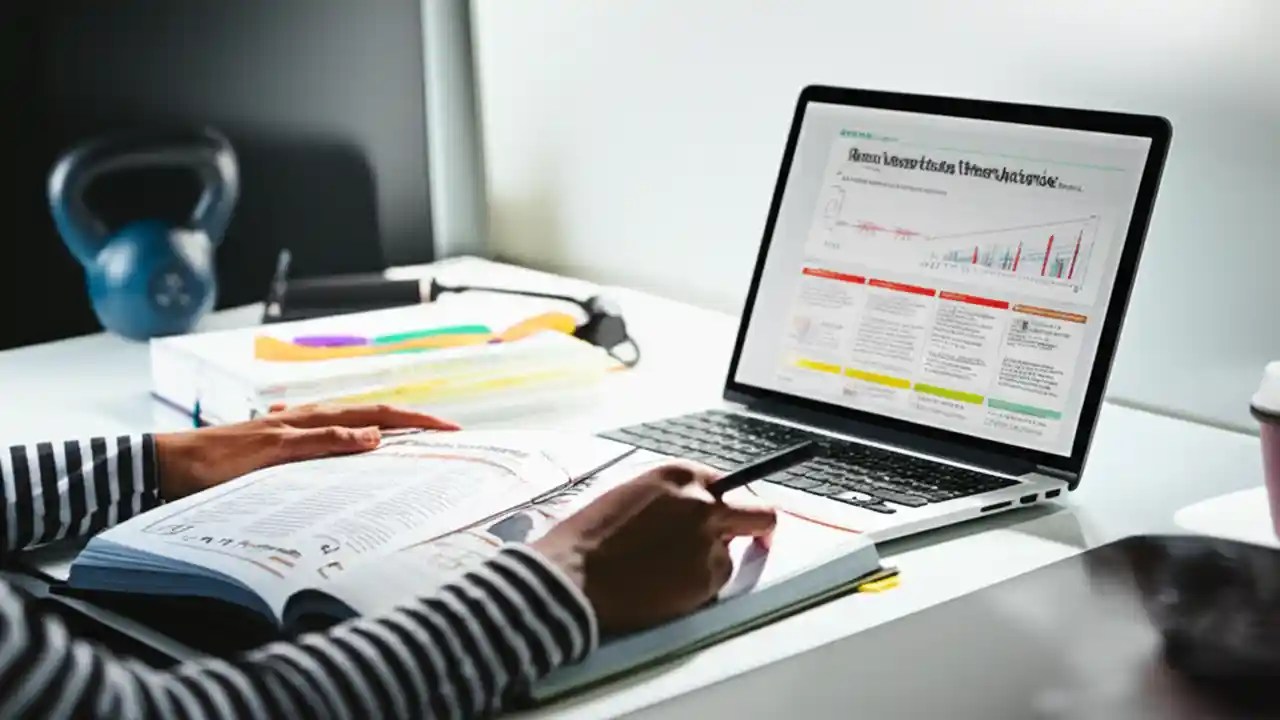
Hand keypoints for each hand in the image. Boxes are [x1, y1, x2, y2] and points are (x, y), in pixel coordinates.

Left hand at [155, 404, 458, 499]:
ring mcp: (294, 430)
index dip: (418, 422)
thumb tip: (376, 435)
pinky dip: (351, 445)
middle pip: (372, 416)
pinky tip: (350, 451)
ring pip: (353, 428)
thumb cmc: (215, 463)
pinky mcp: (279, 445)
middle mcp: (307, 418)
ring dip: (385, 434)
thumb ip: (321, 442)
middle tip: (446, 439)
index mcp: (312, 417)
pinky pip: (328, 442)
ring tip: (411, 447)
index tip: (452, 431)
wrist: (166, 466)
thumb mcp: (271, 454)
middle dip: (412, 426)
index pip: (379, 414)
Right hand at [532, 461, 775, 633]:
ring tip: (665, 573)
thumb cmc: (586, 533)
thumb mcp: (629, 491)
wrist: (572, 576)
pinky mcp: (706, 580)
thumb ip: (670, 496)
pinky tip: (662, 589)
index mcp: (680, 475)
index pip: (729, 484)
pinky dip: (697, 589)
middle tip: (751, 540)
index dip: (727, 503)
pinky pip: (713, 585)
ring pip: (729, 557)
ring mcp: (708, 544)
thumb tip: (694, 509)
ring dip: (709, 564)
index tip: (728, 517)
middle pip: (759, 514)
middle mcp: (702, 504)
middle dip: (757, 526)